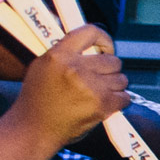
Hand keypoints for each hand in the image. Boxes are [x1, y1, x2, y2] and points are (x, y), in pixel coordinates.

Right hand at [15, 26, 127, 148]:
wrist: (34, 128)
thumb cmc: (38, 97)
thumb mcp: (43, 66)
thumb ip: (66, 52)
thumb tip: (91, 44)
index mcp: (59, 55)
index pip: (91, 32)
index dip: (104, 39)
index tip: (106, 48)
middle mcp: (76, 68)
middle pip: (113, 60)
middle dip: (109, 69)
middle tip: (98, 78)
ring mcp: (91, 88)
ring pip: (121, 79)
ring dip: (114, 85)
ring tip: (98, 92)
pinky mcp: (102, 105)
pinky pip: (124, 97)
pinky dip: (118, 101)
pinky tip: (105, 103)